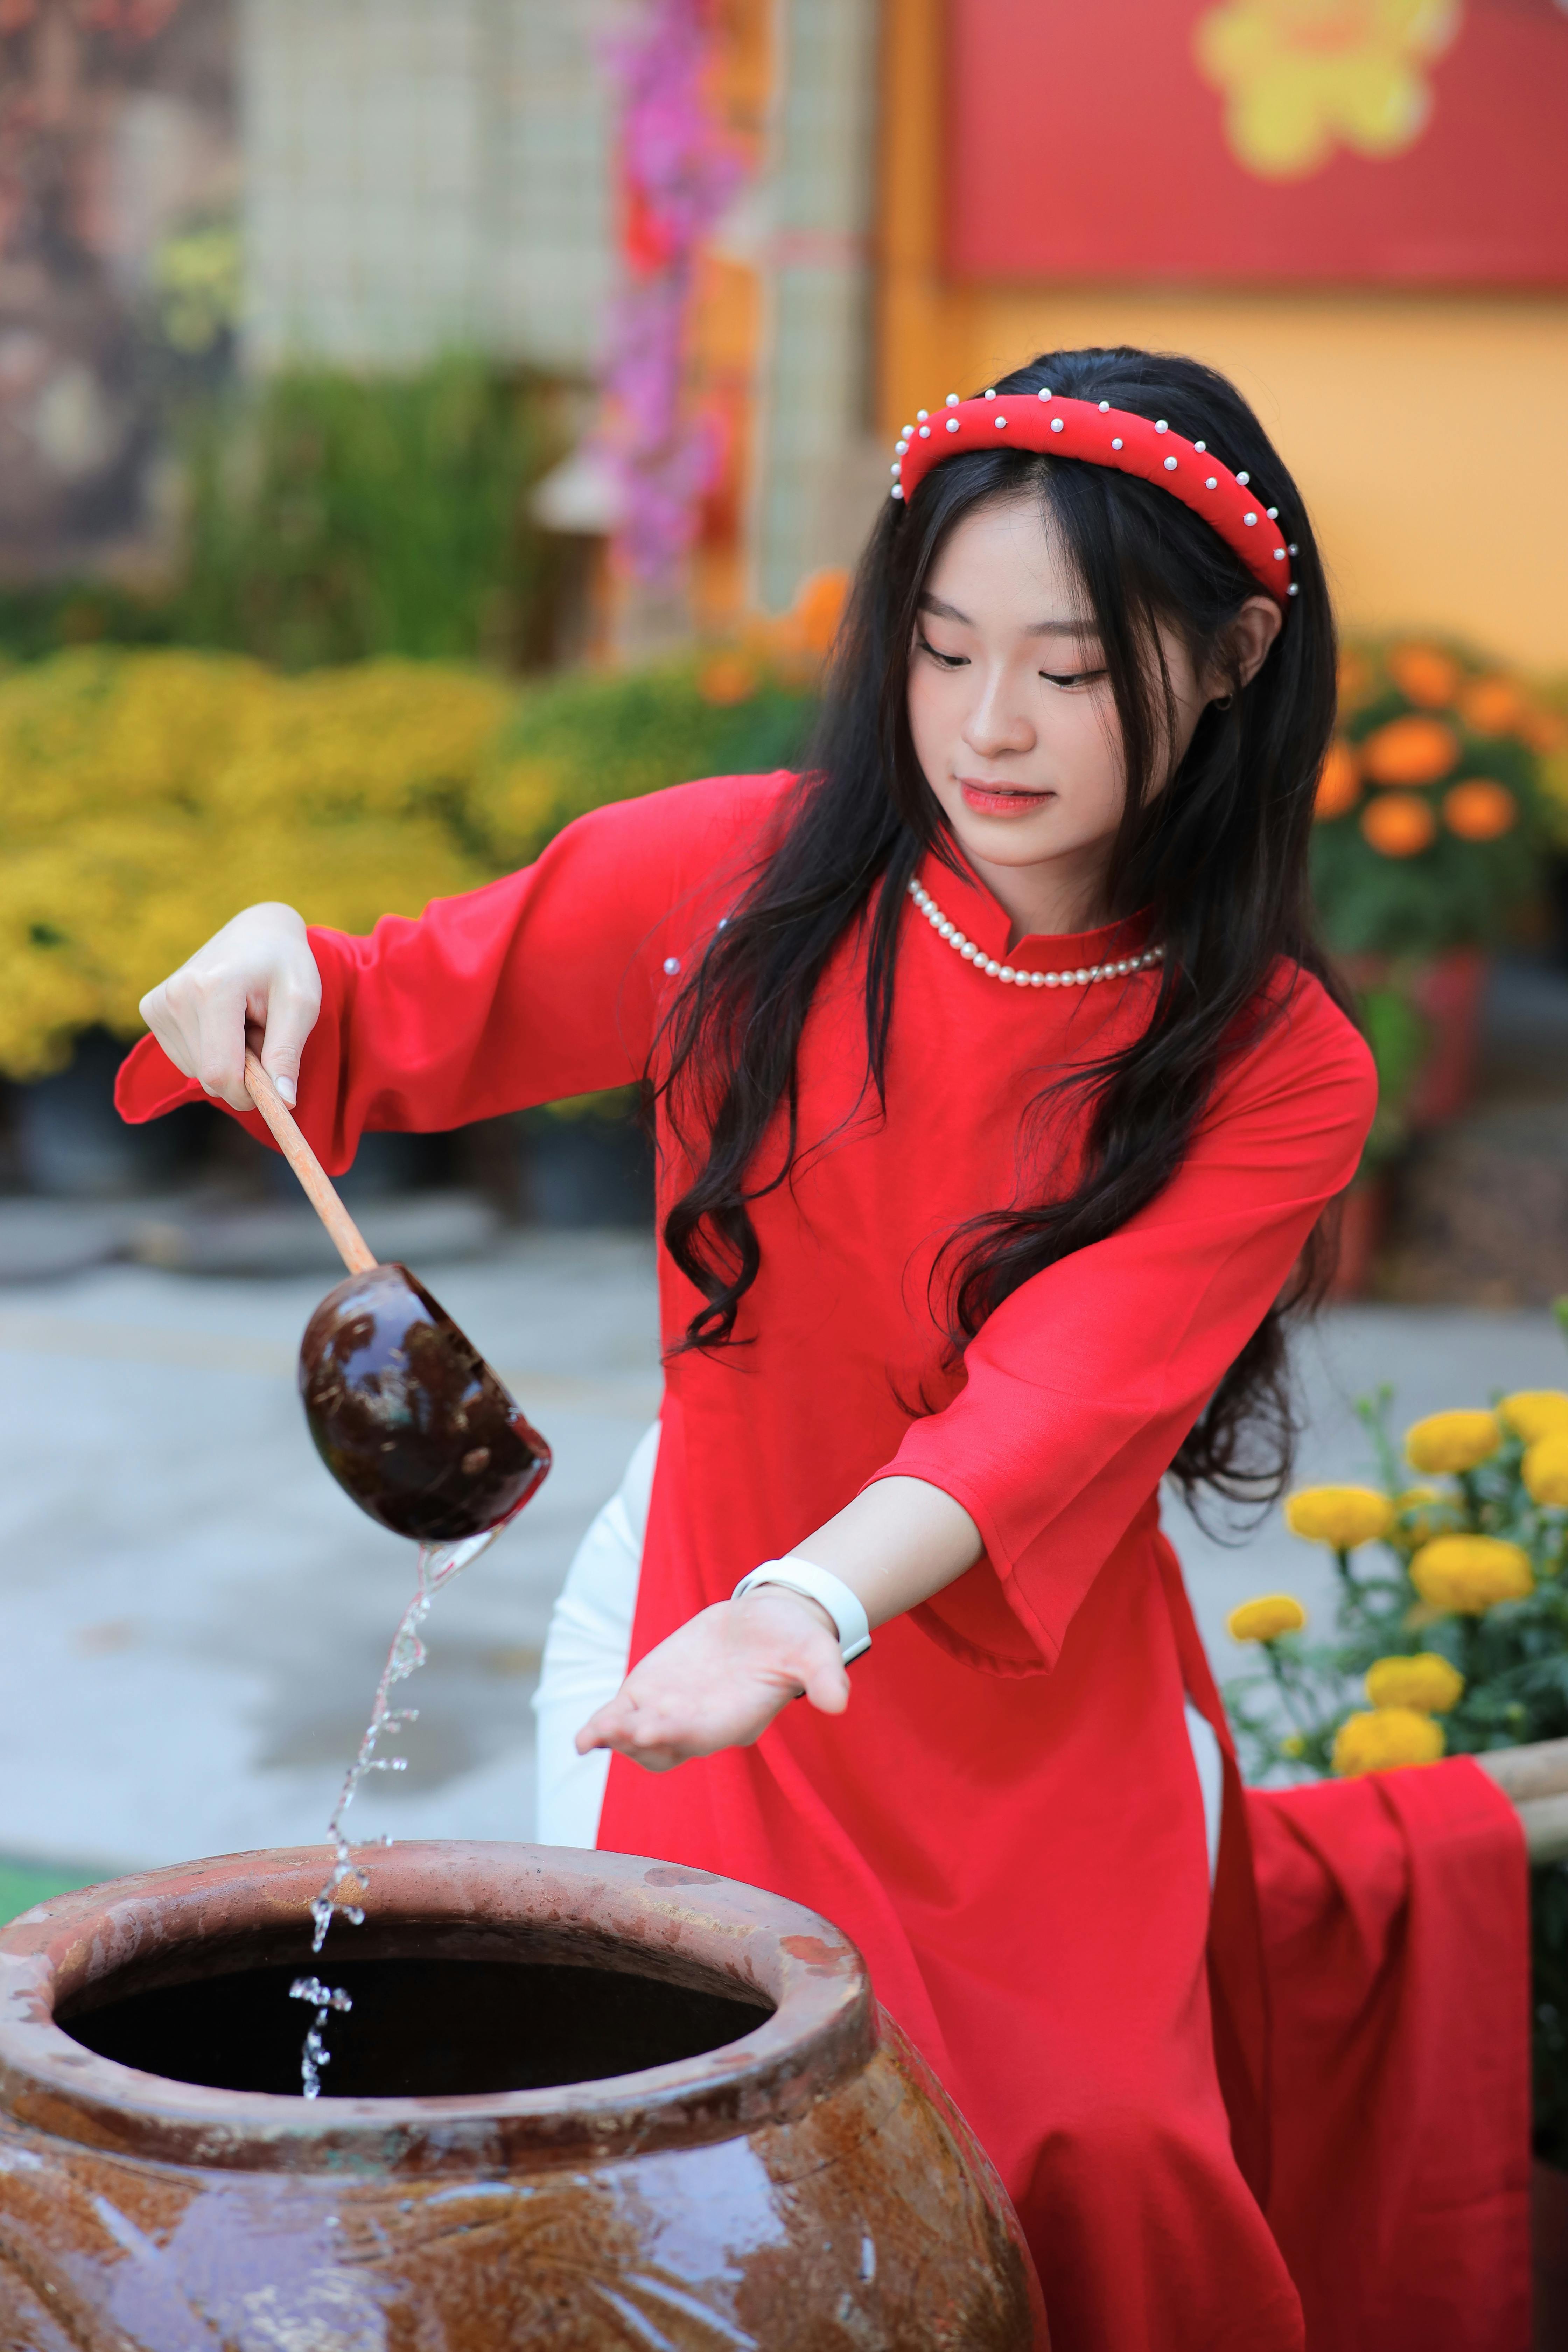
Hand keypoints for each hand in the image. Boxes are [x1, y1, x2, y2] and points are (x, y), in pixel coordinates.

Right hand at [138, 903, 319, 1111]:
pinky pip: (185, 1060)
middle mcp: (176, 996)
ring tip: (245, 1023)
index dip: (251, 1093)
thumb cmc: (285, 966)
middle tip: (263, 1033)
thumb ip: (288, 1054)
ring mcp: (158, 1003)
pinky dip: (211, 1052)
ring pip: (197, 1072)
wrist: (258, 932)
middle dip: (244, 1072)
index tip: (275, 1086)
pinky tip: (224, 1022)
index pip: (221, 1073)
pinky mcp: (152, 1010)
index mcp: (212, 989)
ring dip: (229, 1061)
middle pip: (209, 1077)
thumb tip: (284, 1102)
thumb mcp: (301, 1004)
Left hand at [575, 1588, 848, 1772]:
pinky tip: (582, 1739)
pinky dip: (601, 1728)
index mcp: (734, 1719)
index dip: (678, 1733)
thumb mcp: (815, 1651)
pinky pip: (620, 1717)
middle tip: (621, 1730)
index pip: (701, 1735)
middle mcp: (700, 1725)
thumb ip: (823, 1676)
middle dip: (640, 1742)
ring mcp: (671, 1711)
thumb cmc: (795, 1640)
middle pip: (663, 1747)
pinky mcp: (650, 1692)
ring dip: (616, 1737)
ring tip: (593, 1734)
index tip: (655, 1728)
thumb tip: (839, 1702)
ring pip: (636, 1739)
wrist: (769, 1620)